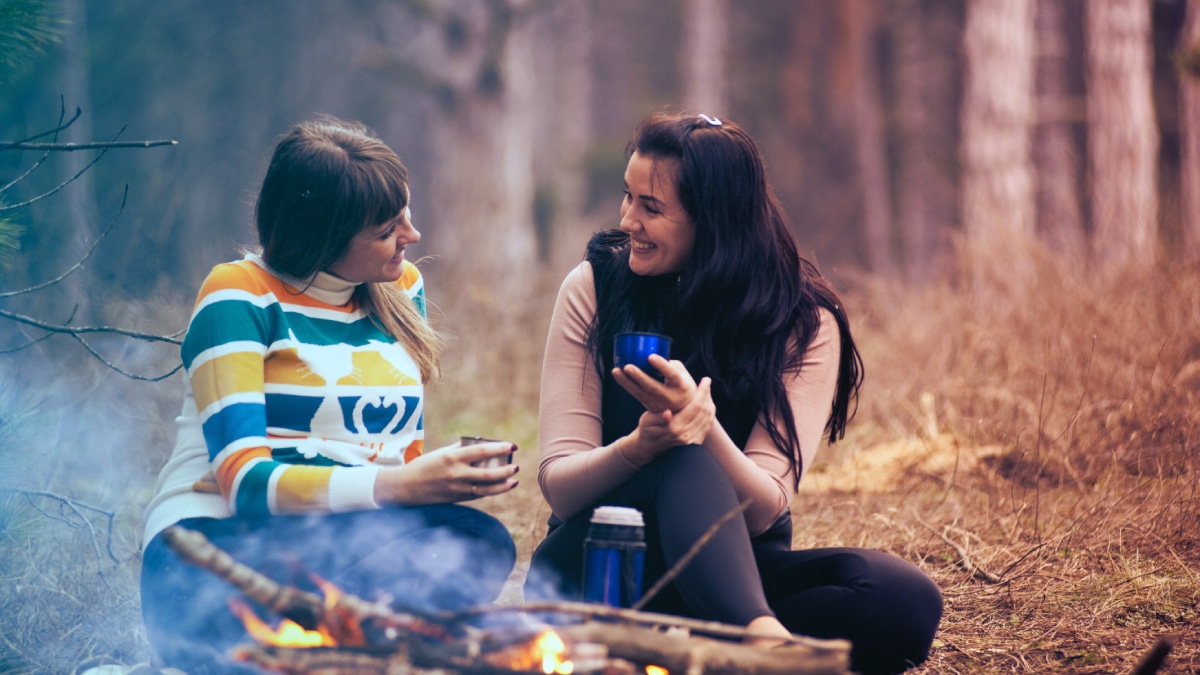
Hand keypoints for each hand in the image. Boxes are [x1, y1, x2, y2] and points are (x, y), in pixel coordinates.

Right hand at [374, 440, 518, 504]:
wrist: (406, 488)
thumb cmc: (425, 466)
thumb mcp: (442, 453)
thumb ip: (461, 448)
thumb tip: (482, 443)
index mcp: (452, 457)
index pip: (482, 451)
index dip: (500, 448)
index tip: (513, 445)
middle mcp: (456, 473)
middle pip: (488, 473)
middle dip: (505, 470)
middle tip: (516, 466)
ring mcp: (457, 488)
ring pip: (486, 488)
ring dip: (503, 485)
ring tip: (514, 480)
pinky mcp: (457, 499)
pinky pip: (479, 495)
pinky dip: (492, 491)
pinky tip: (502, 487)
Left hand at [612, 354, 696, 412]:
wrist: (684, 408)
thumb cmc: (682, 384)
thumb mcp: (682, 373)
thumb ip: (670, 364)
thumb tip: (652, 353)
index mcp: (681, 385)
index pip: (671, 375)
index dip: (661, 366)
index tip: (651, 356)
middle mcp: (670, 396)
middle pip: (652, 387)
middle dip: (639, 377)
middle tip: (627, 367)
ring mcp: (658, 404)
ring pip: (640, 393)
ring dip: (626, 382)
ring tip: (616, 370)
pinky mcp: (649, 406)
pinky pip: (636, 394)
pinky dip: (626, 384)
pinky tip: (618, 375)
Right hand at [618, 377, 714, 465]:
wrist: (649, 447)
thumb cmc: (647, 430)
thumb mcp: (647, 421)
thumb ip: (657, 417)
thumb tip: (667, 413)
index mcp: (674, 428)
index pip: (695, 406)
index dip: (702, 392)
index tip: (706, 380)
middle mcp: (686, 435)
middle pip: (704, 411)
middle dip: (707, 395)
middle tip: (707, 382)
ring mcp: (692, 441)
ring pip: (708, 418)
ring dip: (709, 402)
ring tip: (707, 391)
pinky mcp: (695, 443)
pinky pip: (708, 425)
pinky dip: (710, 413)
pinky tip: (707, 404)